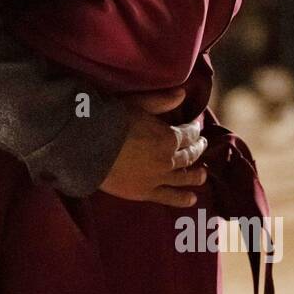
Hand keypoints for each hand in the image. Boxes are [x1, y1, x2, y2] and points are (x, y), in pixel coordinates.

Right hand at [99, 86, 208, 207]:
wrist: (90, 147)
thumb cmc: (112, 121)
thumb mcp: (138, 104)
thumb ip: (161, 101)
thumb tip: (183, 94)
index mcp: (168, 137)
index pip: (188, 134)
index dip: (194, 129)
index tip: (196, 127)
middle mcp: (168, 159)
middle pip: (188, 156)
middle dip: (197, 150)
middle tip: (202, 146)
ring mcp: (158, 178)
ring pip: (183, 178)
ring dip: (195, 176)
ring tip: (203, 175)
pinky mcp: (145, 192)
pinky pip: (168, 197)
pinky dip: (182, 198)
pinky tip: (192, 199)